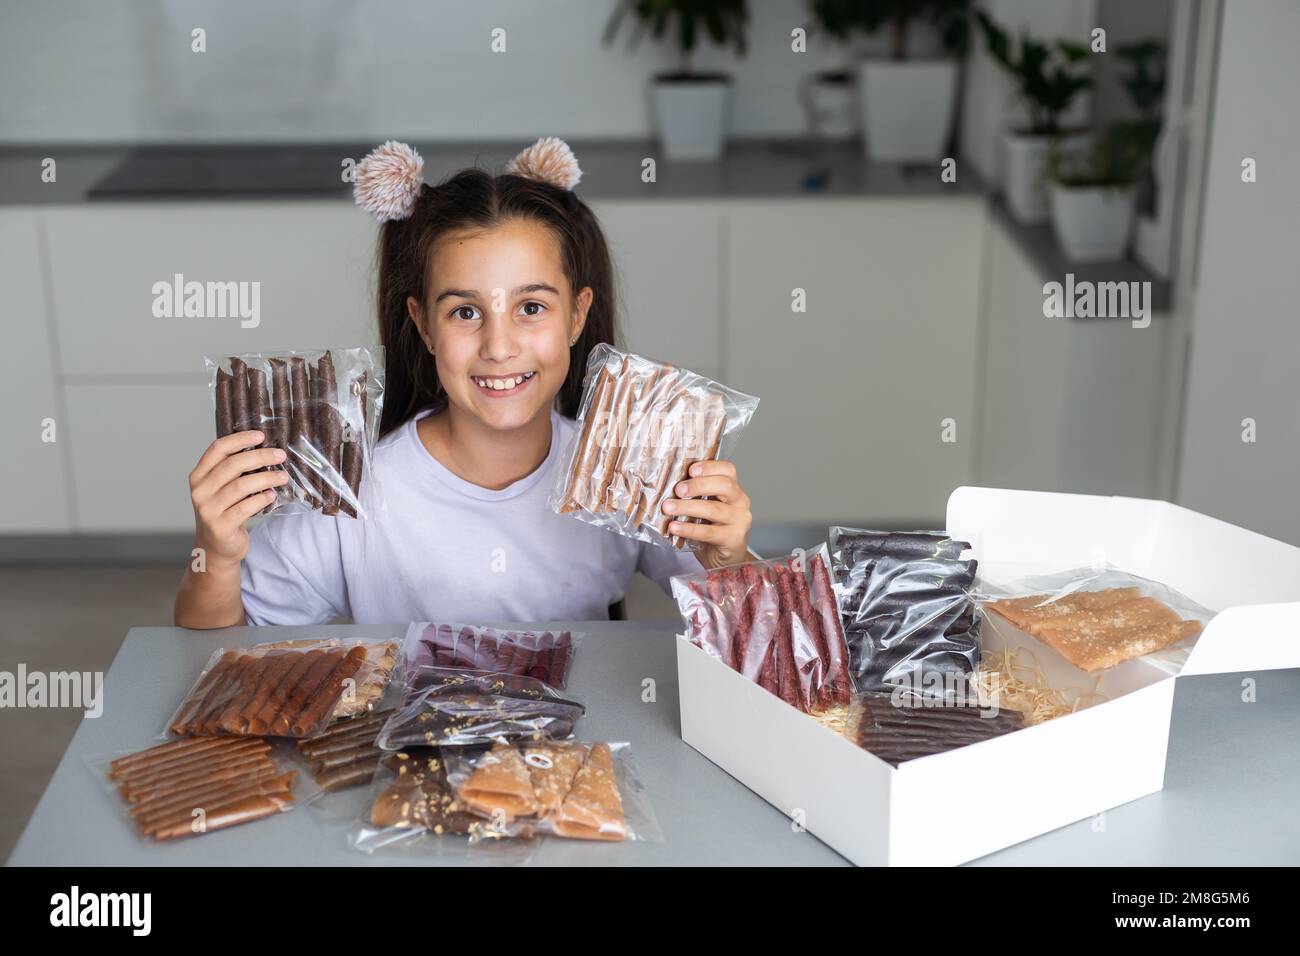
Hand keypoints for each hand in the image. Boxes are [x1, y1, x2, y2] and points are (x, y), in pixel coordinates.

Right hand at [188, 431, 288, 567]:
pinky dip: (261, 500)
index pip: (217, 449)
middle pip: (232, 465)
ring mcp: (208, 509)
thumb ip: (233, 472)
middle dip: (260, 457)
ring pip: (241, 486)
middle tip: (280, 455)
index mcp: (198, 476)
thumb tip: (264, 449)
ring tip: (282, 476)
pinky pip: (245, 508)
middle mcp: (200, 491)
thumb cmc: (224, 513)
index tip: (260, 435)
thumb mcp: (221, 489)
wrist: (216, 548)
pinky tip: (272, 495)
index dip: (239, 439)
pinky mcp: (220, 526)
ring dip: (266, 478)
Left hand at [661, 459, 751, 570]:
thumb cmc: (711, 528)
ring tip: (668, 508)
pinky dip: (689, 529)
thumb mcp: (704, 507)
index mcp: (733, 489)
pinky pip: (709, 532)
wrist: (724, 559)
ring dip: (688, 507)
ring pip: (714, 509)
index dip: (710, 467)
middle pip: (724, 485)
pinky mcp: (734, 539)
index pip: (728, 469)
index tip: (691, 470)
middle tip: (678, 490)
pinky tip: (674, 527)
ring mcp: (740, 521)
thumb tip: (667, 485)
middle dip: (699, 485)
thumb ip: (693, 494)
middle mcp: (740, 502)